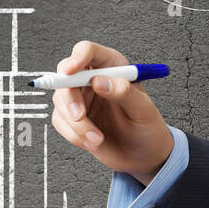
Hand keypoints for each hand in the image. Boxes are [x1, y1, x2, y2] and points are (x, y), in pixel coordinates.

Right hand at [48, 41, 173, 184]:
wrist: (143, 156)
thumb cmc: (148, 128)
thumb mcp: (143, 110)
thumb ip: (124, 92)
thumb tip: (100, 81)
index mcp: (113, 67)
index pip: (87, 51)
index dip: (76, 58)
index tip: (71, 72)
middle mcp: (92, 78)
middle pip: (65, 75)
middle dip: (69, 98)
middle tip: (80, 116)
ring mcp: (81, 98)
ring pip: (60, 101)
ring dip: (76, 124)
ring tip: (97, 139)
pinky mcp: (72, 117)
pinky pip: (60, 121)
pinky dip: (74, 135)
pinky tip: (93, 142)